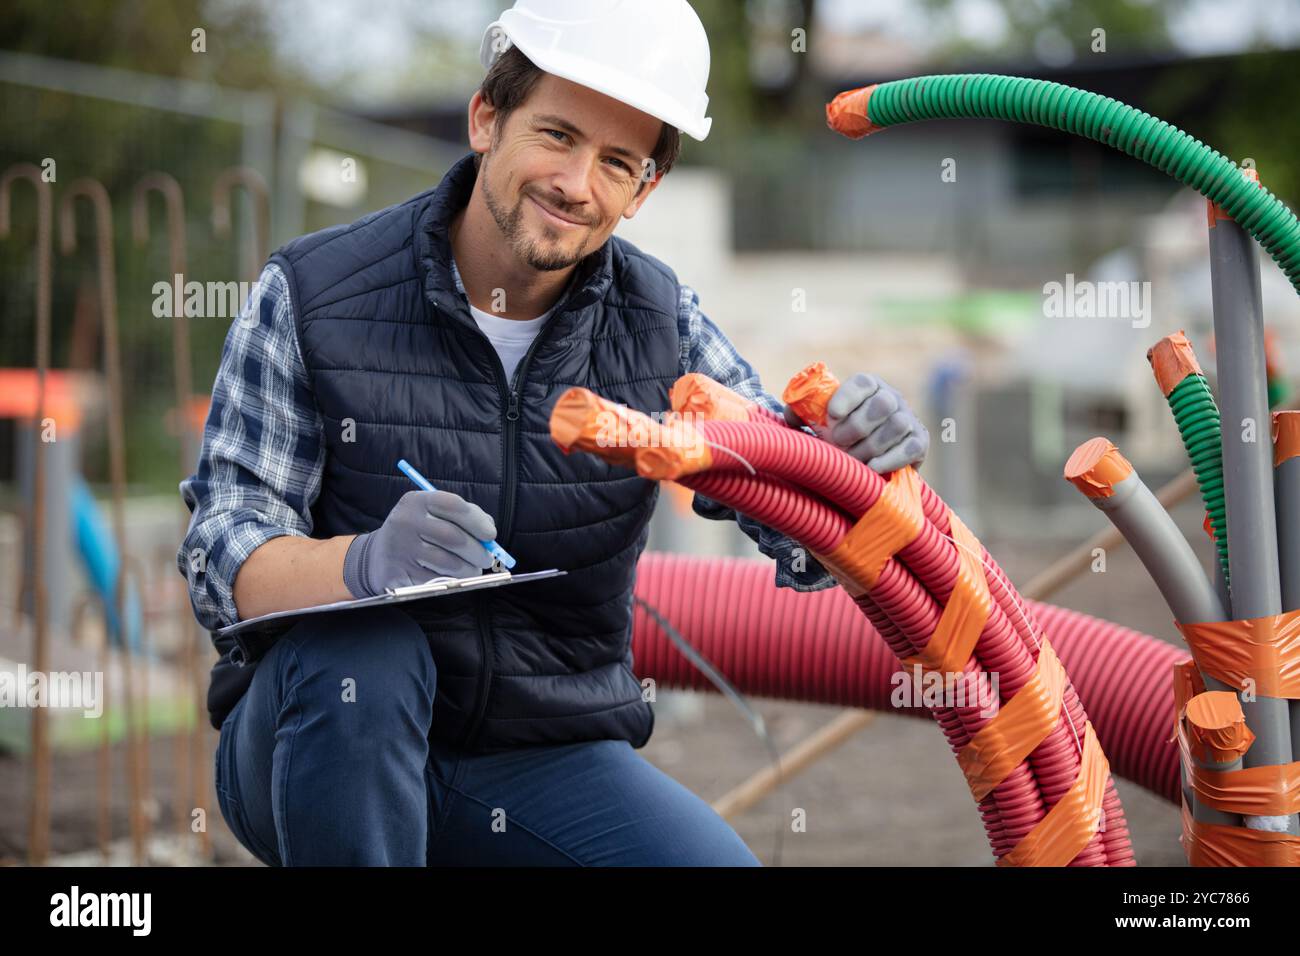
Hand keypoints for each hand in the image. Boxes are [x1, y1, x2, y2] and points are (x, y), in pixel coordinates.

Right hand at [342, 490, 496, 596]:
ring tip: (472, 570)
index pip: (453, 505)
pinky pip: (436, 580)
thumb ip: (463, 519)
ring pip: (448, 562)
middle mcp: (405, 521)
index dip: (477, 520)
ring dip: (468, 570)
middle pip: (453, 537)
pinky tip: (453, 579)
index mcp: (416, 501)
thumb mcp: (433, 516)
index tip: (491, 534)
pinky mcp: (398, 574)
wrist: (378, 557)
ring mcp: (400, 549)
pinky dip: (452, 582)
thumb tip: (489, 535)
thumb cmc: (418, 533)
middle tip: (486, 559)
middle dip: (478, 551)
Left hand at [785, 372, 928, 473]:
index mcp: (868, 387)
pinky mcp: (919, 442)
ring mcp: (909, 419)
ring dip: (870, 445)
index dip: (848, 397)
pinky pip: (911, 447)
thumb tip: (791, 414)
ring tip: (852, 459)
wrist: (869, 457)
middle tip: (838, 442)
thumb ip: (802, 414)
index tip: (831, 415)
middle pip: (882, 404)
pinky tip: (871, 468)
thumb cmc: (838, 434)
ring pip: (897, 425)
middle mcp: (892, 398)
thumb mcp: (819, 422)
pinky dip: (890, 459)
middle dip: (857, 426)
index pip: (863, 383)